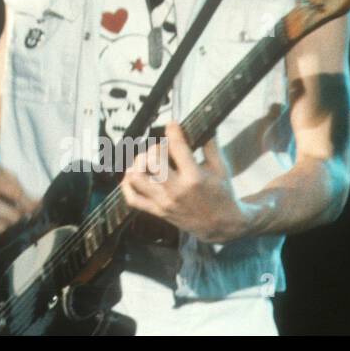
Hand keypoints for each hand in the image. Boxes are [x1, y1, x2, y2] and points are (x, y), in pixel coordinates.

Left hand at [119, 121, 250, 243]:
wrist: (222, 226)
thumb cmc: (222, 194)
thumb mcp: (221, 168)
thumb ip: (210, 145)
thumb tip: (204, 125)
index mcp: (195, 178)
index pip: (177, 147)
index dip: (173, 131)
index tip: (172, 125)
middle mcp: (176, 190)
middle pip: (152, 161)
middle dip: (155, 148)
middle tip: (162, 147)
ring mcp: (164, 202)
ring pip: (137, 178)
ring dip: (138, 163)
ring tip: (147, 160)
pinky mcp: (157, 211)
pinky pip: (132, 199)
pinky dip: (127, 185)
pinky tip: (135, 175)